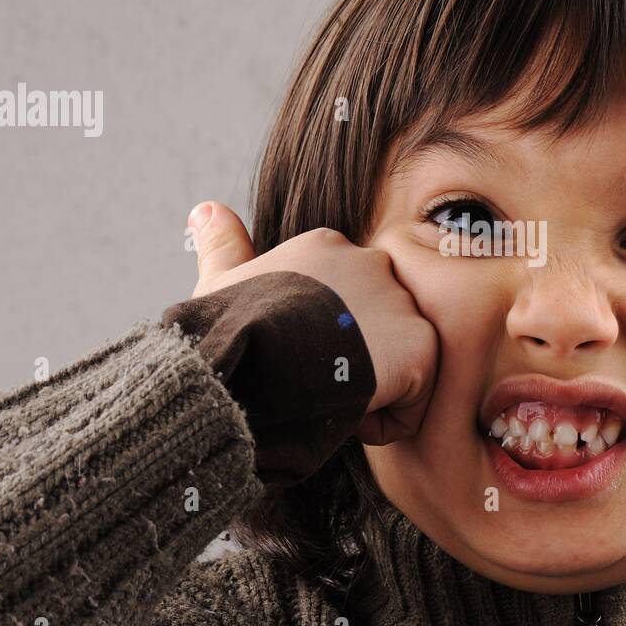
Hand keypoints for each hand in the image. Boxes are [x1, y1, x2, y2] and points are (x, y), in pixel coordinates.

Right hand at [186, 201, 437, 444]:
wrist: (248, 364)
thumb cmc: (227, 332)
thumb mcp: (219, 283)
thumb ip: (223, 246)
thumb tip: (205, 209)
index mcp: (327, 246)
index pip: (346, 296)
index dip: (321, 337)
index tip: (295, 358)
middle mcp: (372, 262)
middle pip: (379, 321)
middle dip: (356, 355)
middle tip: (315, 381)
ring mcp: (401, 301)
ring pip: (400, 357)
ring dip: (372, 384)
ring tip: (329, 397)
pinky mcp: (420, 345)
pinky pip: (417, 394)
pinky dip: (387, 416)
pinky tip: (348, 414)